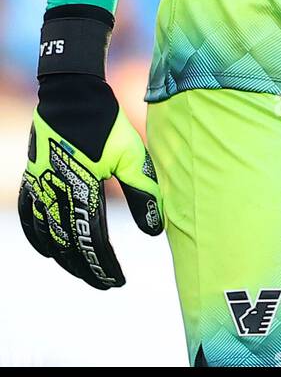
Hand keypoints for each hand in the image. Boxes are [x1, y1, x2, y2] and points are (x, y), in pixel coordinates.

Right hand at [18, 7, 162, 288]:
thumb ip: (143, 194)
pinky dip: (37, 237)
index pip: (94, 240)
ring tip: (81, 270)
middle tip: (103, 283)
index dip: (105, 265)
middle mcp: (58, 192)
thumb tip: (155, 231)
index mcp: (84, 190)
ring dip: (64, 258)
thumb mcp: (131, 156)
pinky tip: (48, 250)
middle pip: (69, 245)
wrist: (73, 92)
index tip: (117, 281)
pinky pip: (29, 216)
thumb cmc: (107, 123)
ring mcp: (41, 186)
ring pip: (47, 236)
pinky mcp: (33, 177)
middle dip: (86, 268)